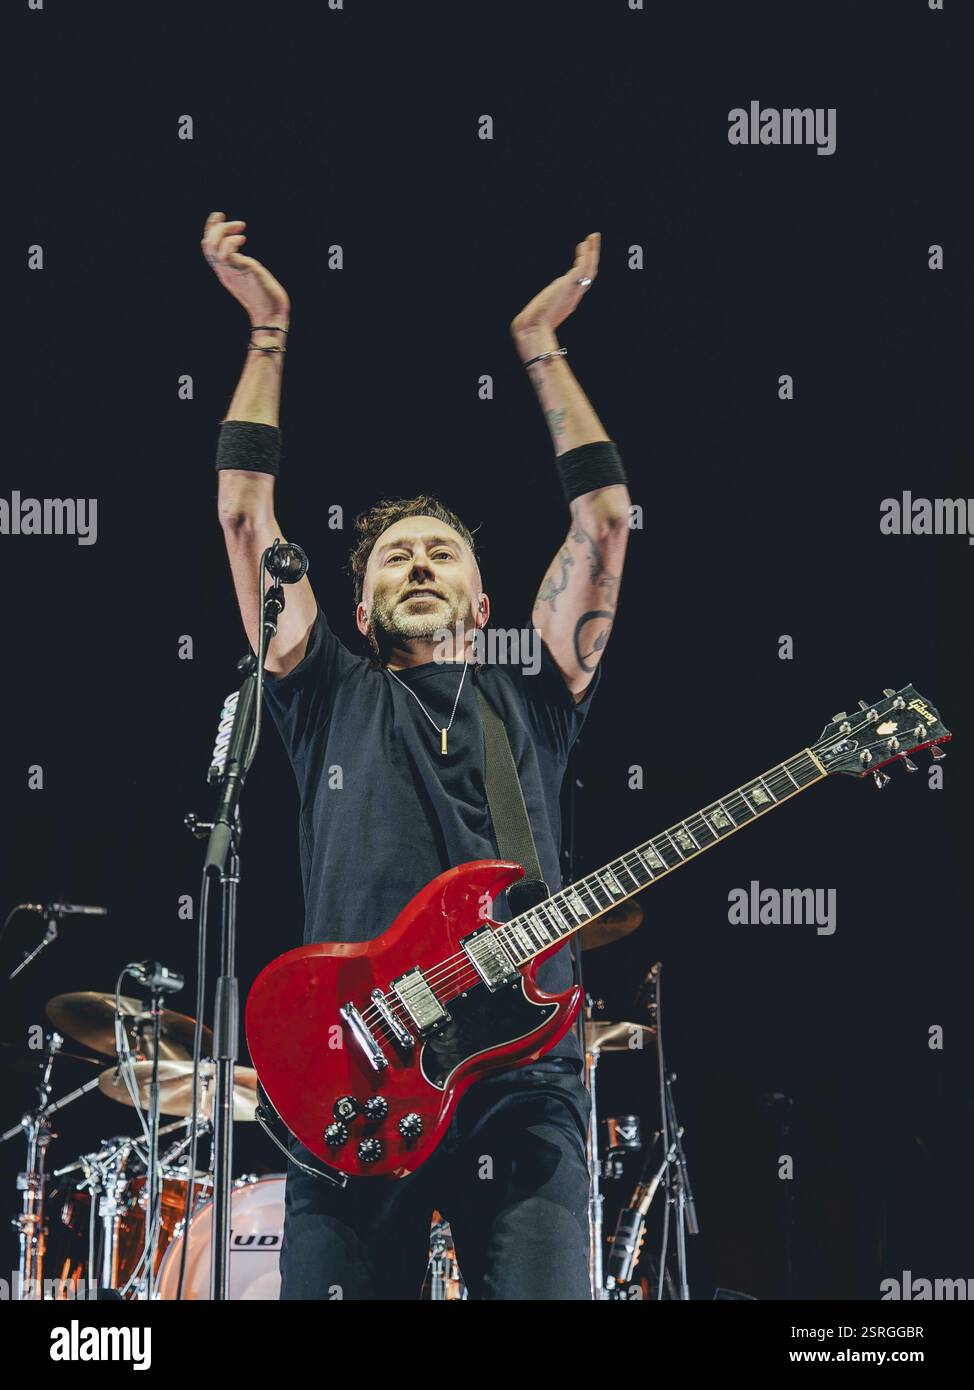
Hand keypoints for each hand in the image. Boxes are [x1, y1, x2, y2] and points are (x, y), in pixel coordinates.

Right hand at [201, 210, 290, 326]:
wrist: (270, 315)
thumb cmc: (265, 298)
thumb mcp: (249, 279)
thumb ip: (243, 268)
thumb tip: (248, 264)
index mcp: (225, 272)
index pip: (209, 249)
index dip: (210, 231)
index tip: (218, 218)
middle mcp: (224, 271)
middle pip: (207, 244)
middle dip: (214, 226)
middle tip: (228, 218)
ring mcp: (231, 271)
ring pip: (213, 245)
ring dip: (223, 230)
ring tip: (241, 228)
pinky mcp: (241, 270)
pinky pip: (226, 251)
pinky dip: (231, 240)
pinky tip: (243, 239)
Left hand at [510, 232, 599, 347]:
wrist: (534, 327)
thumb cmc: (533, 324)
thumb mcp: (542, 313)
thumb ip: (542, 308)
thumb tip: (529, 314)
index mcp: (570, 301)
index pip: (583, 281)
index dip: (585, 267)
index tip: (583, 254)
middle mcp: (575, 295)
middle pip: (590, 273)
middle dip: (593, 256)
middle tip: (594, 240)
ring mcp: (574, 290)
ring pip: (590, 268)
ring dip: (592, 251)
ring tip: (592, 236)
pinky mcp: (570, 285)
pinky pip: (582, 267)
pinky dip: (584, 255)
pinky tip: (582, 244)